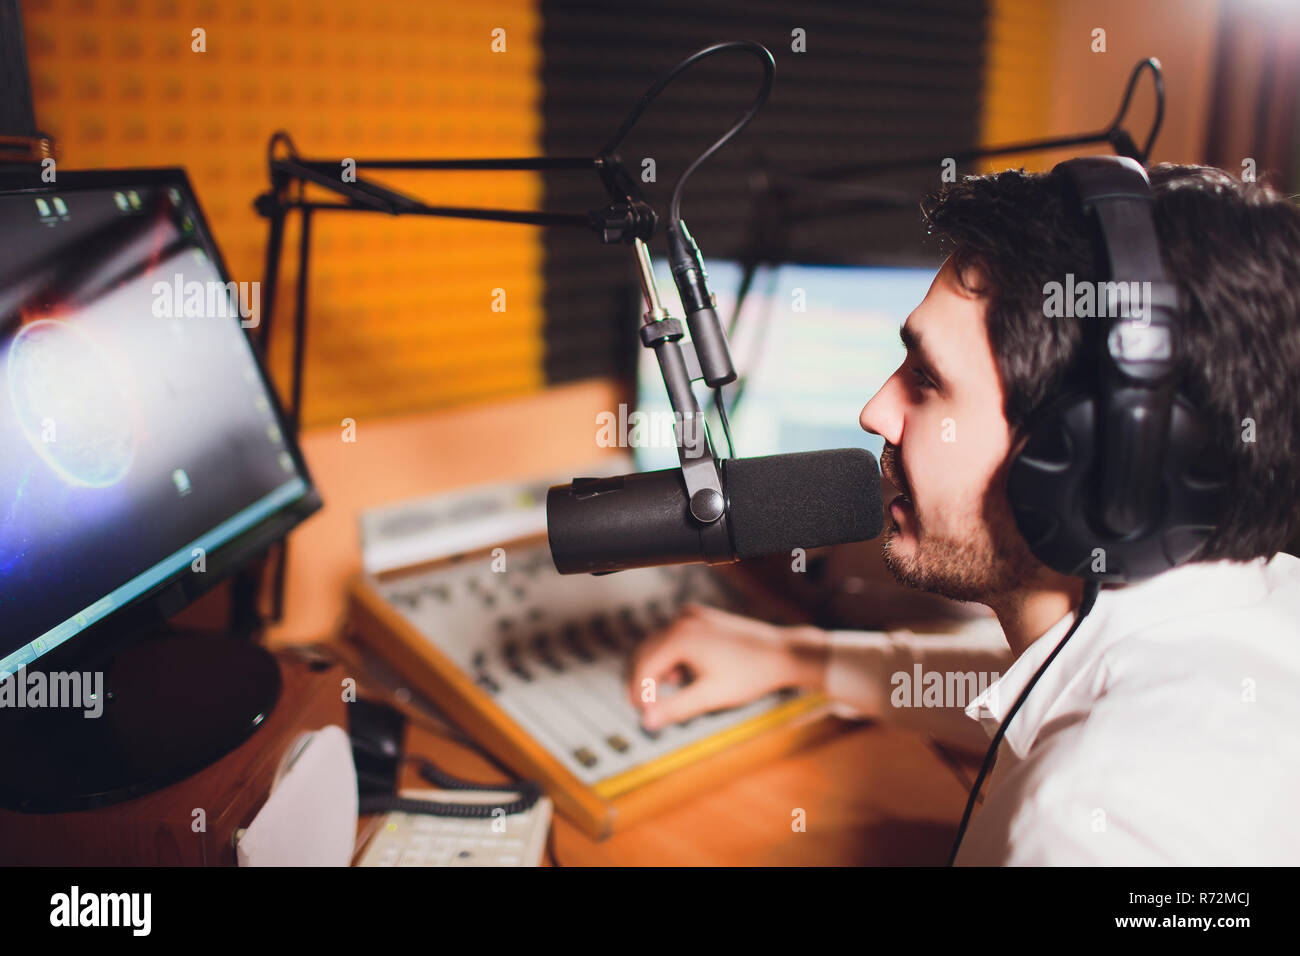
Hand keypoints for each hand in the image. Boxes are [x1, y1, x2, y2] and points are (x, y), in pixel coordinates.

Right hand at [626, 602, 828, 729]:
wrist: (782, 653)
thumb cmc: (750, 674)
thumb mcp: (710, 696)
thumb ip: (675, 708)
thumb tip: (646, 722)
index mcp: (680, 637)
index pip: (643, 666)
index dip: (638, 692)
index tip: (643, 714)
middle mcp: (682, 621)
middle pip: (645, 652)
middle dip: (642, 680)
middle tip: (644, 707)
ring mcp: (692, 616)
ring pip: (657, 644)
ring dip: (655, 668)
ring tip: (665, 694)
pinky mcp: (701, 618)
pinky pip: (673, 636)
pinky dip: (669, 656)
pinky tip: (682, 675)